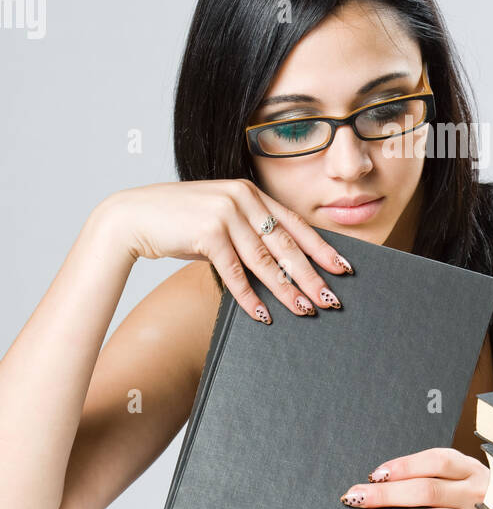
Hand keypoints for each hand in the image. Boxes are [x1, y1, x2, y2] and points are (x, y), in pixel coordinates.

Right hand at [98, 179, 351, 323]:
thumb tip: (281, 264)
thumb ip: (248, 232)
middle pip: (286, 245)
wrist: (133, 216)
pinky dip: (250, 297)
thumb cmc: (179, 221)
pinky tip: (263, 315)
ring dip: (287, 290)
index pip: (295, 224)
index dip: (321, 248)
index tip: (343, 267)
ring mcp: (226, 214)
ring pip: (265, 261)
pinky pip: (235, 273)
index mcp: (251, 193)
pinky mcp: (207, 232)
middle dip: (311, 275)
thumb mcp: (220, 218)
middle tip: (331, 298)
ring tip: (306, 311)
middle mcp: (243, 199)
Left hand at [340, 447, 492, 508]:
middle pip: (427, 490)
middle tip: (356, 496)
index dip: (405, 465)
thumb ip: (444, 478)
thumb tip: (391, 482)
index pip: (436, 462)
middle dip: (387, 493)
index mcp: (473, 472)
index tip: (377, 473)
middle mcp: (476, 496)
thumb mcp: (476, 481)